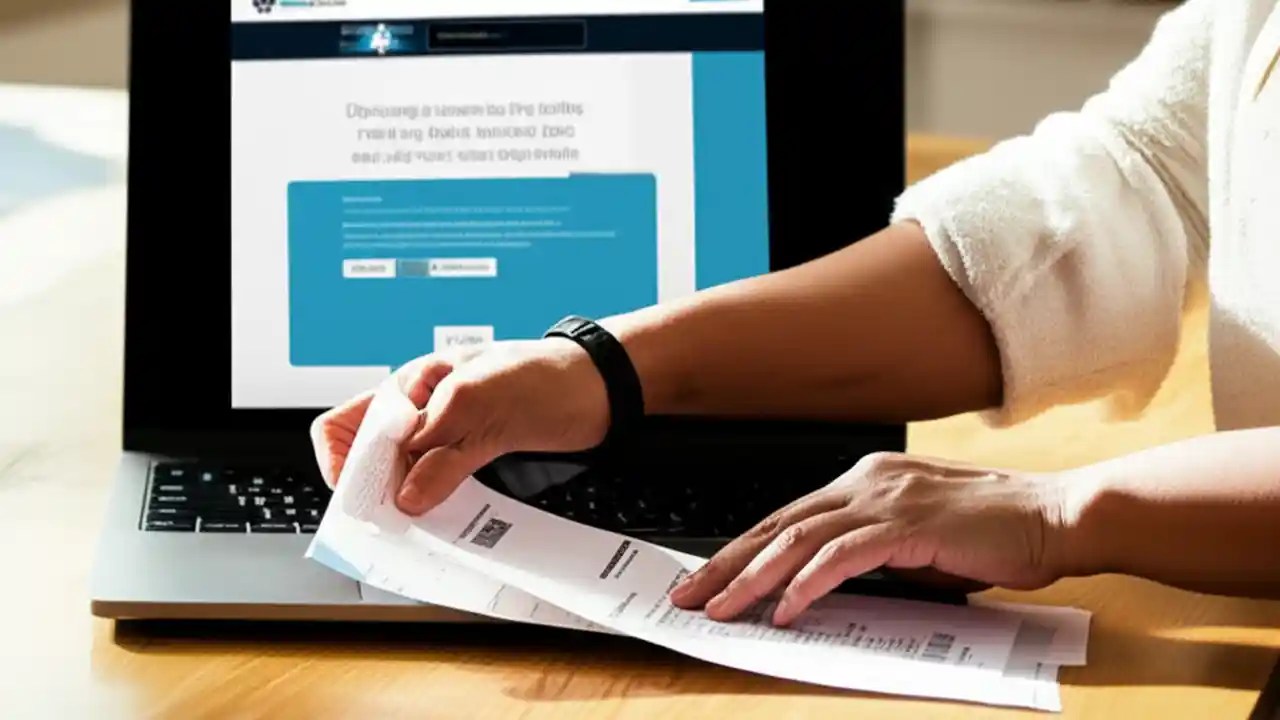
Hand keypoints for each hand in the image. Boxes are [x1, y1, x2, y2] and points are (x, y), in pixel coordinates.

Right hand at [310, 339, 609, 513]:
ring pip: (404, 472)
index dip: (341, 463)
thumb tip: (405, 496)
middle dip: (372, 490)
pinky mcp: (473, 450)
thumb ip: (442, 452)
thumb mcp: (487, 410)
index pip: (346, 424)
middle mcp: (423, 408)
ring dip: (405, 500)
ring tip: (418, 528)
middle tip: (390, 526)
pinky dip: (434, 501)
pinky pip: (437, 480)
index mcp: (414, 386)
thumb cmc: (549, 377)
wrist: (603, 386)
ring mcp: (448, 430)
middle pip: (371, 455)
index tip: (362, 499)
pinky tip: (444, 518)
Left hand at [668, 452, 1071, 625]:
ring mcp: (888, 499)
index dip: (741, 548)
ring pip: (799, 538)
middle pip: (778, 523)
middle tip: (689, 594)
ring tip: (722, 609)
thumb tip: (824, 584)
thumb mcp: (919, 541)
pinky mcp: (910, 524)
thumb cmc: (997, 531)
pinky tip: (785, 609)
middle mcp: (868, 481)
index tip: (708, 577)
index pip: (788, 516)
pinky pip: (844, 556)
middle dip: (727, 562)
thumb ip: (872, 553)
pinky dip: (808, 584)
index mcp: (867, 480)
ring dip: (753, 576)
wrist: (1057, 516)